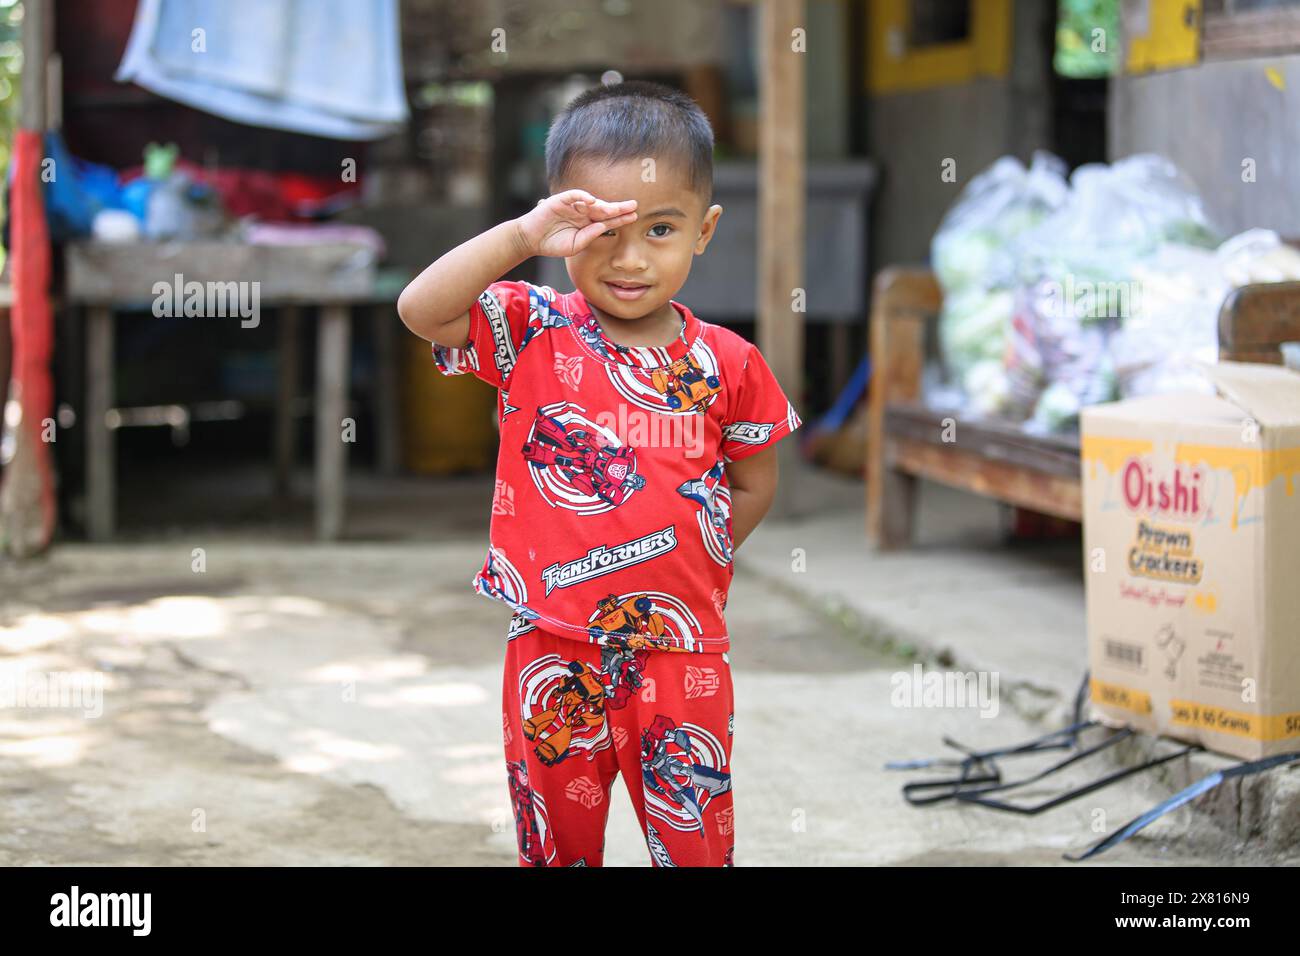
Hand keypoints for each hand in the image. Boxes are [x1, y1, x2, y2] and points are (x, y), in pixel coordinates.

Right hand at [515, 190, 637, 257]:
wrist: (531, 240)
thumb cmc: (553, 244)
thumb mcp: (575, 245)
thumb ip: (589, 237)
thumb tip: (603, 227)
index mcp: (587, 224)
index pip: (607, 220)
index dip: (620, 218)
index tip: (634, 216)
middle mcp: (582, 212)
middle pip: (603, 208)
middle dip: (618, 208)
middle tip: (633, 206)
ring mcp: (572, 205)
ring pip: (591, 202)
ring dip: (604, 205)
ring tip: (617, 208)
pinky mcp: (560, 200)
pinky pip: (573, 195)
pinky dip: (582, 196)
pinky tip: (592, 201)